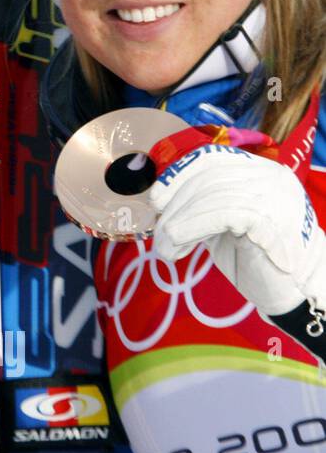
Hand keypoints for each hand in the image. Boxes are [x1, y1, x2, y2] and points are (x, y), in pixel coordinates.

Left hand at [149, 145, 325, 318]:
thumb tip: (159, 198)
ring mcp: (275, 195)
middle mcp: (271, 177)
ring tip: (167, 247)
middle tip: (159, 233)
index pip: (212, 159)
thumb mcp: (224, 223)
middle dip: (175, 205)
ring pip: (211, 195)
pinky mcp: (271, 218)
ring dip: (178, 222)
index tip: (156, 200)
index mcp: (261, 172)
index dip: (178, 176)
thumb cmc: (257, 259)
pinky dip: (191, 227)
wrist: (295, 293)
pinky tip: (178, 244)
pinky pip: (222, 213)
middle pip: (207, 176)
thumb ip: (201, 205)